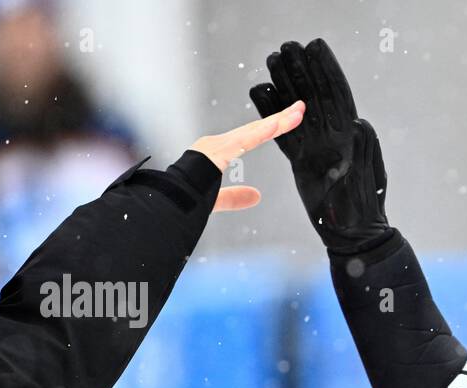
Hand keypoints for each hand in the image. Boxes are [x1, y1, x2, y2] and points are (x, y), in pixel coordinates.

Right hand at [190, 99, 305, 212]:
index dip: (269, 129)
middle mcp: (218, 143)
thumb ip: (235, 198)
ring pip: (254, 131)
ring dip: (278, 121)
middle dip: (280, 119)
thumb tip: (257, 196)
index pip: (251, 138)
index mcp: (218, 152)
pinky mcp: (216, 151)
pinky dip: (262, 132)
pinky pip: (244, 140)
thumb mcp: (217, 199)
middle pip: (256, 129)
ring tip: (299, 112)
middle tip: (301, 109)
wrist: (165, 200)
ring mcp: (217, 145)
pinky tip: (278, 124)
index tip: (287, 122)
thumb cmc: (183, 198)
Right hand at [249, 38, 391, 252]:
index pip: (338, 95)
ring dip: (286, 86)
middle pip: (315, 96)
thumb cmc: (365, 209)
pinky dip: (270, 114)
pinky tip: (260, 93)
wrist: (354, 235)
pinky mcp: (302, 163)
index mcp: (351, 135)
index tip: (316, 47)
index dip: (327, 70)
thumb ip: (364, 146)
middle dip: (302, 71)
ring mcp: (316, 149)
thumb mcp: (370, 174)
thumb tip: (358, 122)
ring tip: (273, 62)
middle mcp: (333, 138)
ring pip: (296, 111)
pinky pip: (283, 135)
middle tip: (287, 47)